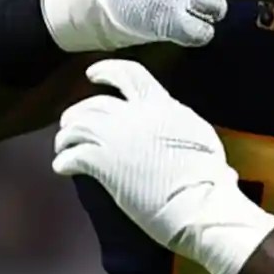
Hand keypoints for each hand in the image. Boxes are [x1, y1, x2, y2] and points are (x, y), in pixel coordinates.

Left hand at [53, 61, 273, 273]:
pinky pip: (71, 157)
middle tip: (71, 124)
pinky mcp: (102, 164)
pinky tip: (63, 168)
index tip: (93, 74)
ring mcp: (115, 138)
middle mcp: (134, 115)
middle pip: (94, 104)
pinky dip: (63, 161)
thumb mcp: (202, 139)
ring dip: (66, 137)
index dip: (107, 71)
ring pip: (76, 127)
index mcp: (161, 104)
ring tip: (64, 148)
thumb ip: (184, 130)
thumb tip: (194, 141)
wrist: (199, 203)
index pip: (129, 74)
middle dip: (78, 113)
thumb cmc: (209, 178)